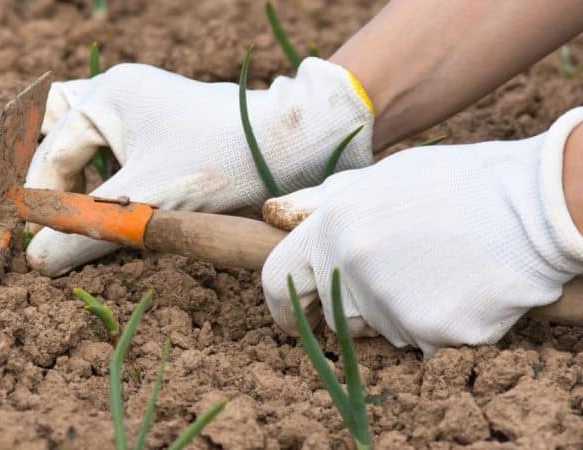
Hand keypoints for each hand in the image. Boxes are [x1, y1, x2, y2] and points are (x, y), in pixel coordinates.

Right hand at [0, 59, 373, 275]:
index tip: (18, 239)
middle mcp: (117, 93)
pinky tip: (86, 201)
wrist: (290, 147)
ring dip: (52, 167)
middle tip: (1, 204)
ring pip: (73, 132)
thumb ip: (87, 231)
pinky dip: (86, 173)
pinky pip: (104, 146)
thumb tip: (35, 263)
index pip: (49, 151)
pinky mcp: (157, 129)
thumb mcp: (147, 201)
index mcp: (107, 96)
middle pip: (45, 121)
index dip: (29, 198)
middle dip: (21, 163)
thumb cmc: (220, 162)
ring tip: (34, 205)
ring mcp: (138, 108)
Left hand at [262, 108, 582, 354]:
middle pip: (333, 313)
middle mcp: (350, 269)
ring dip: (399, 311)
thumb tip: (273, 217)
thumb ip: (321, 204)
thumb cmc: (455, 183)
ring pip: (378, 329)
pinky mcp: (430, 334)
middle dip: (353, 305)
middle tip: (398, 275)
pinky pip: (420, 341)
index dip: (280, 302)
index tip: (291, 313)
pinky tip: (464, 289)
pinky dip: (437, 324)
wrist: (534, 204)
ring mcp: (389, 305)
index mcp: (332, 227)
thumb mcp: (380, 178)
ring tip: (440, 268)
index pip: (276, 279)